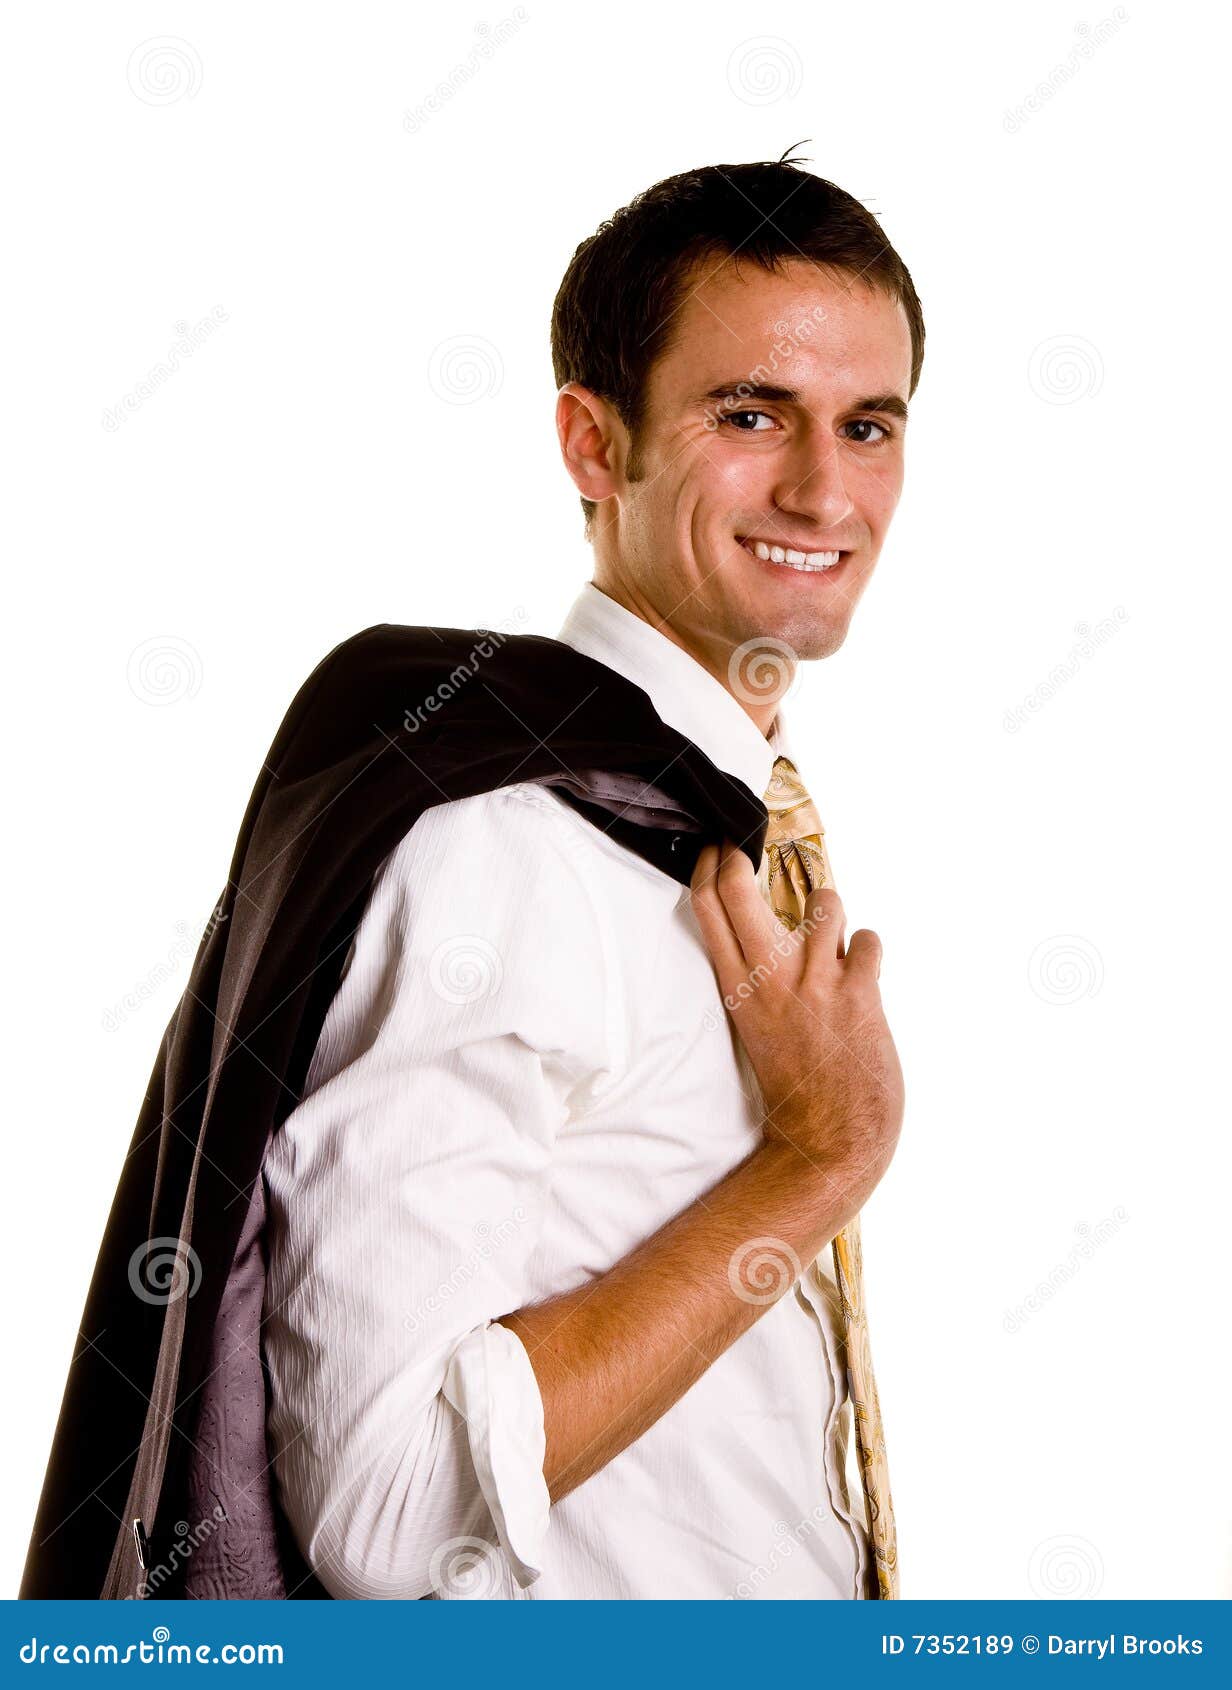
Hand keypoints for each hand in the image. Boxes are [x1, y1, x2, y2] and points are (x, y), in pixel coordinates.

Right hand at [688, 840, 903, 1215]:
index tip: (715, 848)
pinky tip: (864, 974)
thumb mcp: (759, 1029)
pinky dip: (868, 951)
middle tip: (744, 844)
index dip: (708, 868)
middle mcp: (771, 980)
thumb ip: (763, 982)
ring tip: (834, 934)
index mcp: (739, 991)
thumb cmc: (797, 1086)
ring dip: (833, 909)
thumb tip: (780, 936)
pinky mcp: (858, 992)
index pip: (707, 912)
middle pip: (741, 891)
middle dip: (740, 855)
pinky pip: (867, 939)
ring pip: (824, 902)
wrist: (829, 1137)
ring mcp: (814, 983)